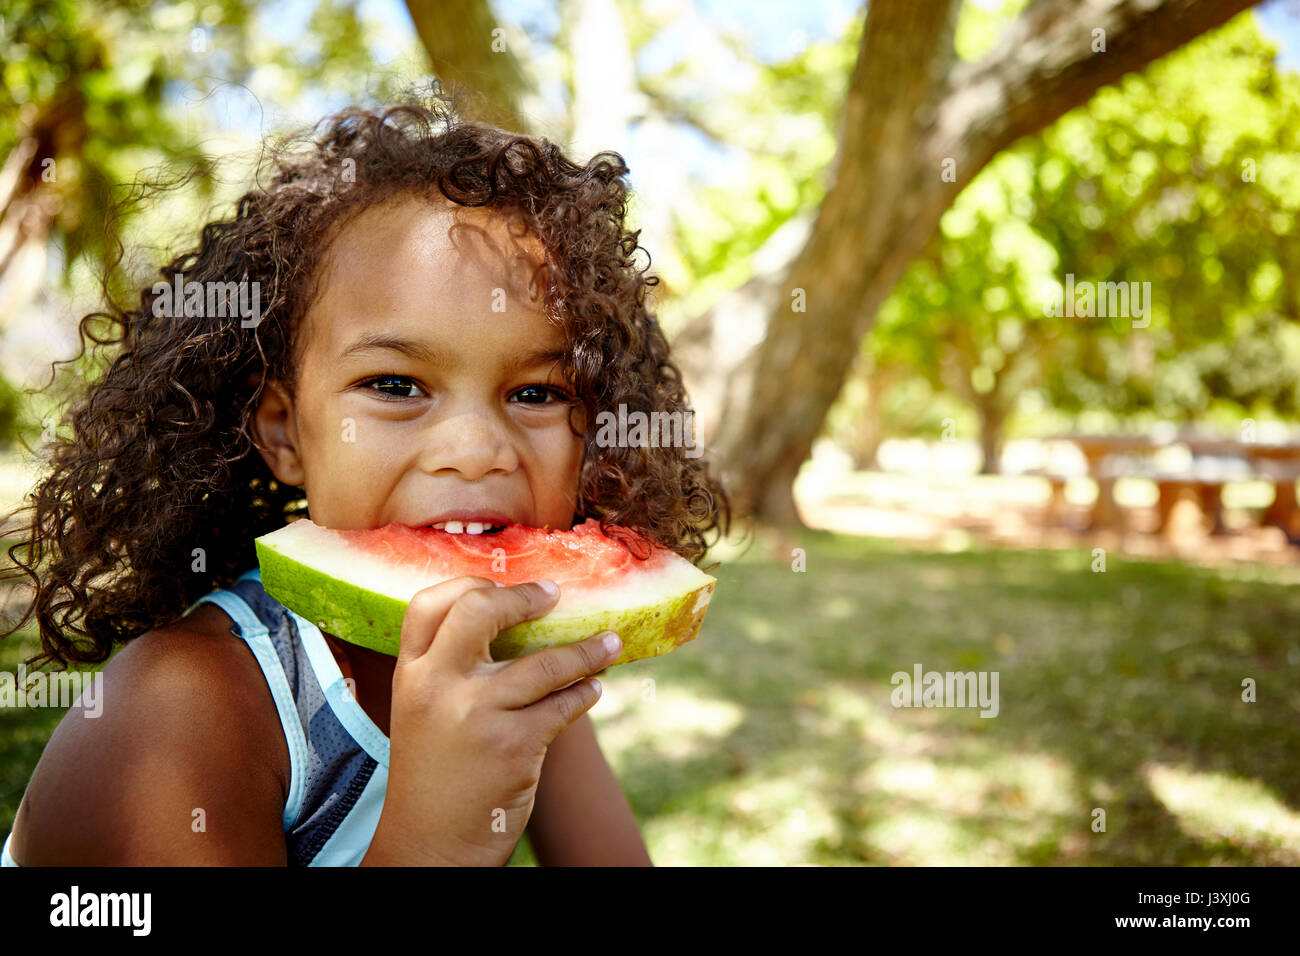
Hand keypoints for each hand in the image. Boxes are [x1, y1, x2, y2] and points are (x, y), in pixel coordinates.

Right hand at [361, 576, 621, 865]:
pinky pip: (564, 706)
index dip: (470, 584)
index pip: (429, 604)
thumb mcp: (423, 713)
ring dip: (587, 652)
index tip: (505, 585)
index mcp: (411, 675)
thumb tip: (522, 623)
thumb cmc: (435, 774)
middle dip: (525, 596)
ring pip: (545, 663)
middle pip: (481, 611)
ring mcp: (476, 714)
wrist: (429, 845)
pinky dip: (586, 695)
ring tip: (609, 645)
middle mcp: (438, 687)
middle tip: (554, 594)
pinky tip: (593, 691)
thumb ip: (453, 670)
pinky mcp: (513, 745)